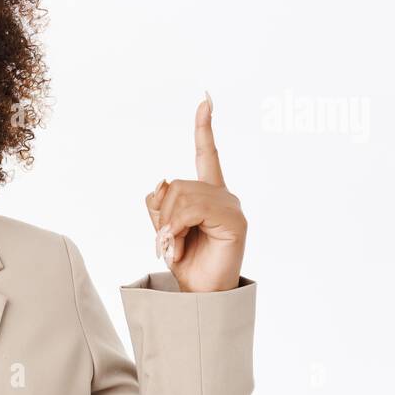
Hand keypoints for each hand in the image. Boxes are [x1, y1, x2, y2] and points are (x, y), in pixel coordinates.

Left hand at [144, 93, 246, 292]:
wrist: (201, 294)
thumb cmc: (186, 261)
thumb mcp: (164, 228)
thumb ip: (160, 203)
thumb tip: (160, 183)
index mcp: (208, 194)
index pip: (207, 154)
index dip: (204, 127)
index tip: (205, 99)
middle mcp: (223, 195)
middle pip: (177, 184)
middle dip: (162, 214)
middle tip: (166, 242)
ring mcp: (232, 206)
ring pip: (182, 196)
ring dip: (168, 225)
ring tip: (174, 246)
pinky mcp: (235, 220)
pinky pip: (192, 211)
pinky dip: (177, 228)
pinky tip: (179, 246)